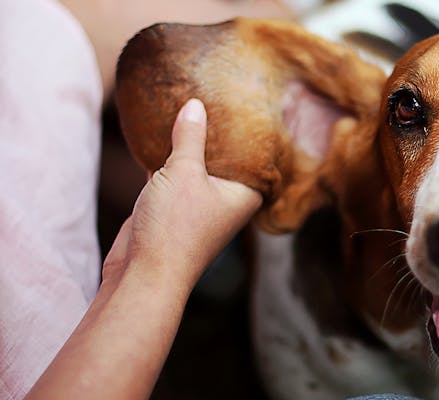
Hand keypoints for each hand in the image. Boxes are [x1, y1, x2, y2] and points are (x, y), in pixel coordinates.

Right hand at [102, 99, 261, 290]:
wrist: (143, 274)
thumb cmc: (175, 227)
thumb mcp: (184, 173)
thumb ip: (191, 137)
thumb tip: (196, 105)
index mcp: (245, 194)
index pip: (257, 156)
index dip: (255, 132)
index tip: (254, 103)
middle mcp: (227, 200)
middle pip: (227, 159)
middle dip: (220, 133)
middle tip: (218, 96)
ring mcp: (199, 205)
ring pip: (198, 167)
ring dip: (191, 144)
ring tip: (189, 108)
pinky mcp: (172, 209)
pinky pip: (174, 175)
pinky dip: (168, 158)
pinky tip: (159, 134)